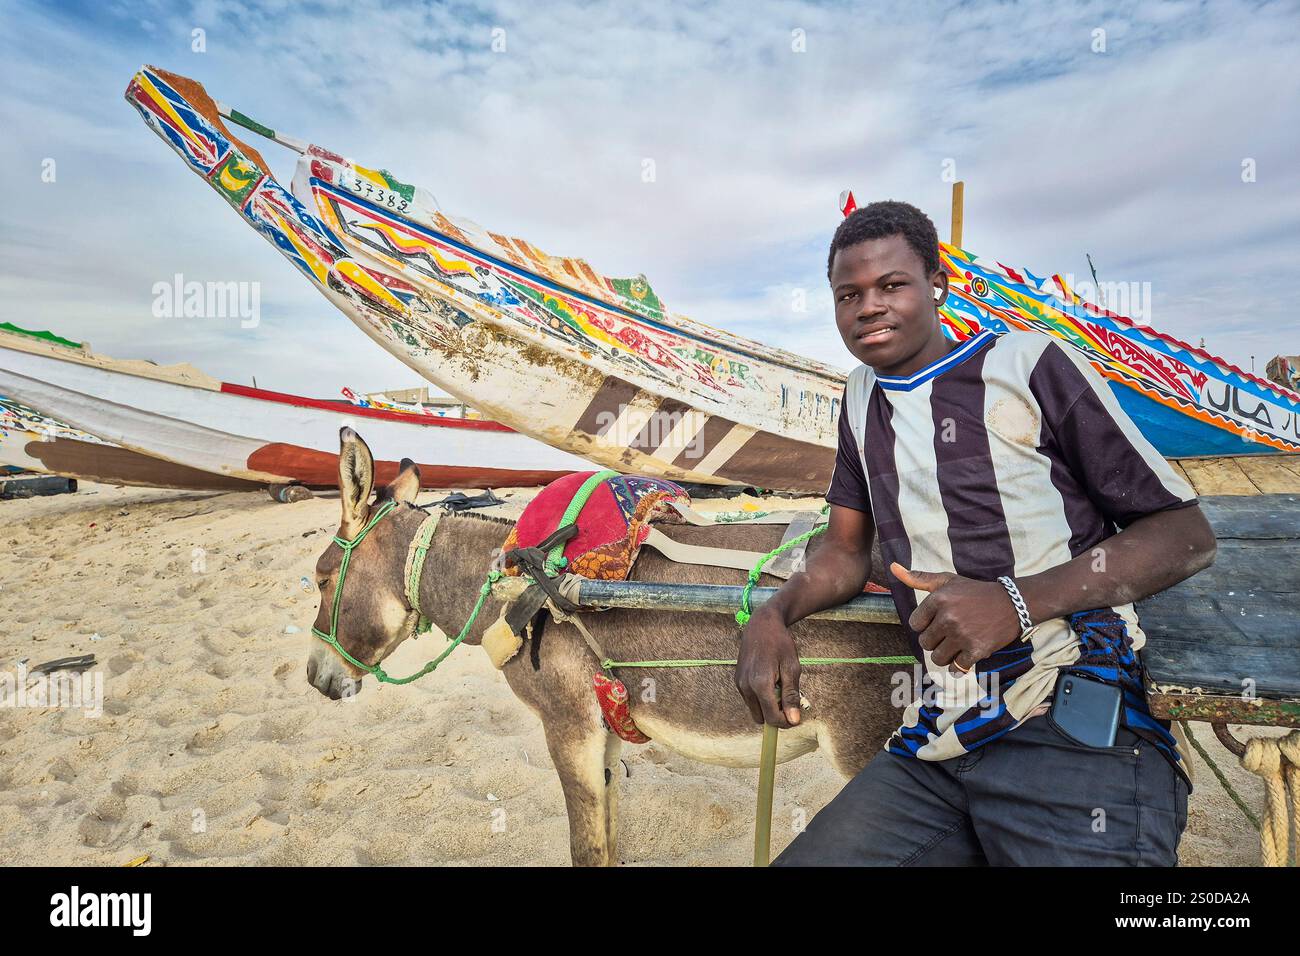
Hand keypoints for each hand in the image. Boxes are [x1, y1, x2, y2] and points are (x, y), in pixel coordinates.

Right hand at [735, 605, 801, 727]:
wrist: (761, 625)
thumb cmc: (780, 644)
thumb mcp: (792, 668)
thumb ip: (791, 695)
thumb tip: (793, 720)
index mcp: (760, 684)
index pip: (772, 718)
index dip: (786, 722)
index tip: (797, 715)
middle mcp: (746, 687)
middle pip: (762, 719)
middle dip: (777, 715)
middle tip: (789, 700)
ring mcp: (739, 684)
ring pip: (755, 710)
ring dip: (768, 706)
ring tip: (780, 687)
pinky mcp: (737, 681)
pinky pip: (750, 700)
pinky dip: (761, 698)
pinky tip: (770, 681)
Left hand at [890, 562, 1020, 674]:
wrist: (1013, 603)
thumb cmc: (976, 592)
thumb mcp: (948, 581)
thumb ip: (919, 578)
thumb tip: (893, 568)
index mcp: (939, 599)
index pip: (915, 624)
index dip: (926, 624)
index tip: (939, 620)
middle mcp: (948, 617)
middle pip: (924, 643)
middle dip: (935, 640)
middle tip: (950, 632)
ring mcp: (962, 635)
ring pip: (937, 658)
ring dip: (945, 655)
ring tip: (956, 644)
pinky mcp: (977, 650)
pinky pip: (956, 668)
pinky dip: (960, 665)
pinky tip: (967, 653)